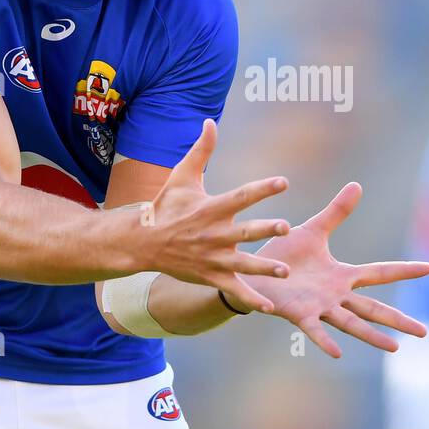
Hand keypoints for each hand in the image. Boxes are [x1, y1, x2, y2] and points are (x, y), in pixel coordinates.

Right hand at [144, 118, 290, 312]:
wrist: (143, 242)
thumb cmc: (167, 206)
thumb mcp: (182, 176)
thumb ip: (201, 150)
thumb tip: (210, 122)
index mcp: (211, 208)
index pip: (241, 197)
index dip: (262, 189)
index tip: (283, 182)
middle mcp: (214, 234)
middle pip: (244, 232)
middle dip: (264, 230)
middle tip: (285, 227)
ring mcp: (213, 258)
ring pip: (243, 264)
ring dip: (264, 268)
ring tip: (285, 270)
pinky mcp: (211, 276)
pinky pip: (233, 289)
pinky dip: (250, 299)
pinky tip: (269, 306)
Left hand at [224, 182, 428, 357]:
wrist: (251, 272)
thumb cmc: (283, 256)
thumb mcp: (314, 230)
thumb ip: (336, 212)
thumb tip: (357, 185)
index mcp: (342, 276)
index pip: (380, 272)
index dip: (405, 270)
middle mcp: (336, 295)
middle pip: (374, 308)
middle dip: (399, 320)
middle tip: (425, 332)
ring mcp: (319, 307)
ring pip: (351, 323)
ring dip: (373, 335)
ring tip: (395, 348)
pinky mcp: (298, 314)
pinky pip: (314, 329)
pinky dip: (325, 340)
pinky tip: (338, 353)